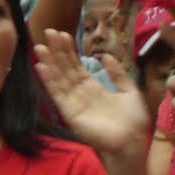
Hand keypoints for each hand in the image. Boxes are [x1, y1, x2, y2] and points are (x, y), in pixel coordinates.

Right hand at [34, 30, 149, 159]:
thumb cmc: (133, 121)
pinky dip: (49, 80)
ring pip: (58, 78)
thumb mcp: (129, 91)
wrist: (132, 142)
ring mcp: (73, 102)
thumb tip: (106, 56)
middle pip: (65, 68)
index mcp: (93, 88)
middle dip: (57, 50)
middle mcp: (80, 93)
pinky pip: (57, 93)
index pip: (76, 65)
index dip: (70, 50)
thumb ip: (117, 74)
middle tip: (49, 31)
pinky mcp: (69, 112)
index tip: (63, 34)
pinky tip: (42, 66)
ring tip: (41, 46)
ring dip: (49, 62)